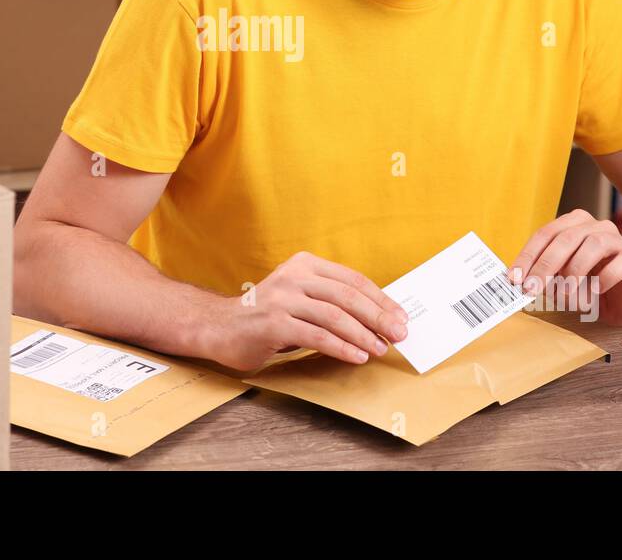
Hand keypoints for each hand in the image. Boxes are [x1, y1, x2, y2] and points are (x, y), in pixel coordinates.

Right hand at [198, 251, 409, 372]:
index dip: (380, 299)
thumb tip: (377, 318)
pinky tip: (356, 357)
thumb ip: (329, 299)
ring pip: (335, 316)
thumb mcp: (299, 296)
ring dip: (363, 335)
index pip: (352, 279)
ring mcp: (282, 299)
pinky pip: (317, 336)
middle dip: (378, 317)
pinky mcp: (274, 323)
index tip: (400, 317)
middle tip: (399, 335)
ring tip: (379, 349)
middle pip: (347, 296)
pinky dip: (341, 347)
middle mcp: (294, 276)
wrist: (221, 326)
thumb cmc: (268, 315)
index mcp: (305, 264)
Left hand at [509, 209, 621, 325]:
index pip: (545, 234)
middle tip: (532, 289)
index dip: (527, 256)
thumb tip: (524, 282)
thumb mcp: (560, 281)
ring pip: (592, 246)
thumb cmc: (589, 286)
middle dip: (545, 265)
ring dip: (575, 273)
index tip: (514, 278)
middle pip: (566, 238)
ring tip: (567, 295)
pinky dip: (603, 280)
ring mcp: (618, 240)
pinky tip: (595, 292)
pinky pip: (618, 264)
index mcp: (573, 224)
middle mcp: (595, 226)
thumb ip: (545, 276)